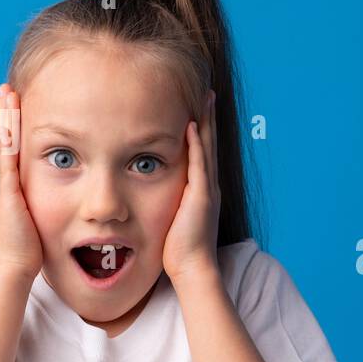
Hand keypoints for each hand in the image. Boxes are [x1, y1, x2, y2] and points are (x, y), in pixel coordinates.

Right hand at [0, 83, 43, 281]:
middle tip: (6, 90)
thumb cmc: (24, 251)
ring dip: (4, 120)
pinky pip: (6, 163)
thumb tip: (41, 193)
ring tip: (8, 96)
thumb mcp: (27, 219)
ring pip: (0, 146)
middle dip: (2, 115)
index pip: (3, 151)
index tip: (11, 105)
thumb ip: (30, 203)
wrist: (11, 269)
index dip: (6, 127)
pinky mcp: (5, 196)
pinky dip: (7, 142)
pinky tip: (12, 124)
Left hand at [163, 88, 220, 283]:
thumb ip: (169, 204)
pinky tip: (191, 125)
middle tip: (207, 93)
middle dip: (208, 117)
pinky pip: (199, 164)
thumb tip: (153, 195)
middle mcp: (209, 186)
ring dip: (206, 122)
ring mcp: (207, 190)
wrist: (192, 268)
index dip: (202, 130)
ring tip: (205, 99)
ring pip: (206, 148)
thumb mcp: (173, 220)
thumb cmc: (179, 251)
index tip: (199, 108)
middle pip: (208, 143)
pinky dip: (196, 144)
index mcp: (202, 191)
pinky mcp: (201, 197)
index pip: (202, 153)